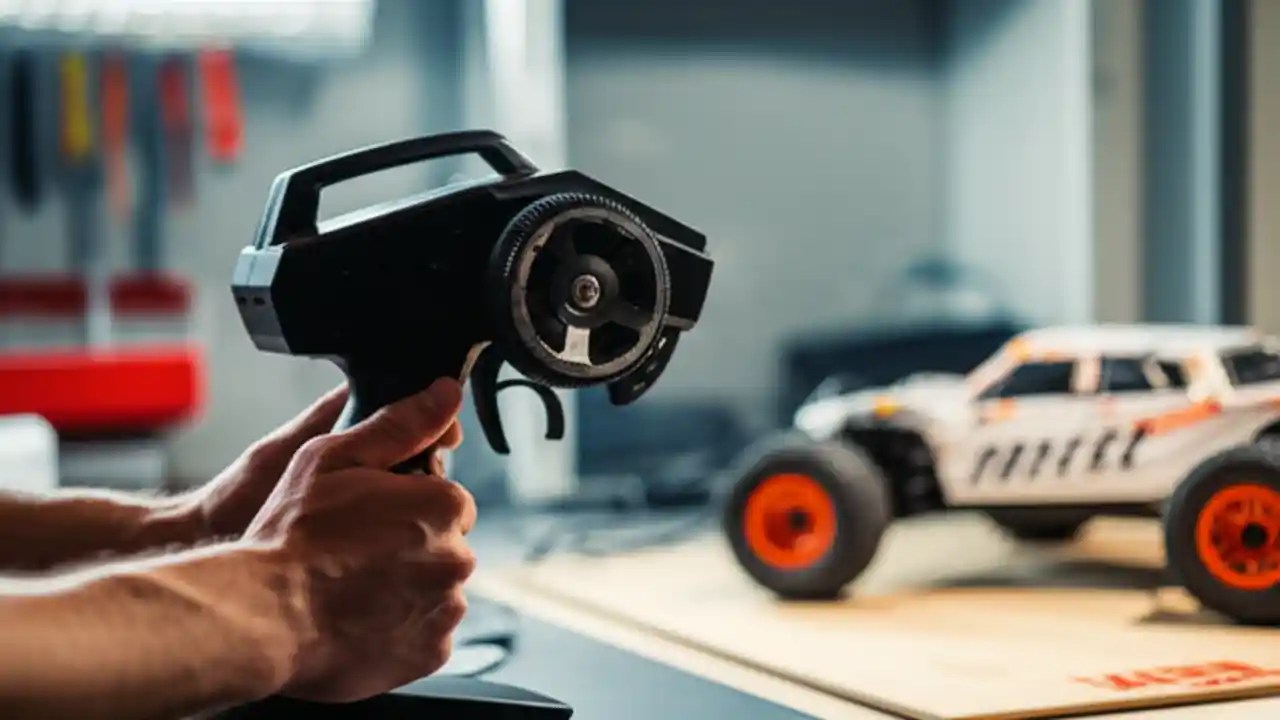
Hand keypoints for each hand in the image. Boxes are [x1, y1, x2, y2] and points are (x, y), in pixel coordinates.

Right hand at [246, 378, 476, 701]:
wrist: (263, 614)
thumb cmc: (293, 534)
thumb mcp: (337, 457)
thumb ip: (401, 425)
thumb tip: (446, 394)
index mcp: (445, 506)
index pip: (448, 500)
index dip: (409, 505)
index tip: (372, 516)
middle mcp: (456, 559)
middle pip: (444, 546)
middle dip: (410, 547)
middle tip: (356, 553)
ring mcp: (444, 611)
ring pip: (436, 592)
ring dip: (406, 589)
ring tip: (353, 588)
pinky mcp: (428, 656)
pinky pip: (425, 636)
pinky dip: (401, 630)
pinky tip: (360, 620)